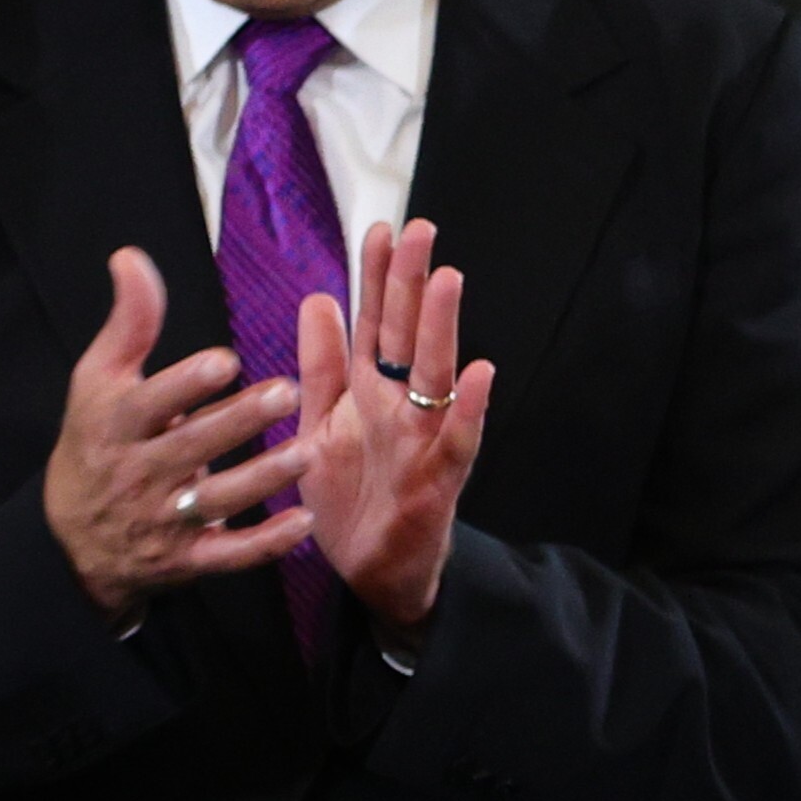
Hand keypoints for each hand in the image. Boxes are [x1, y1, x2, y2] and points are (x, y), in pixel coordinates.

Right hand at [39, 247, 313, 619]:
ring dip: (262, 478)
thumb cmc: (98, 442)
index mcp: (115, 424)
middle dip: (238, 421)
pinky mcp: (188, 559)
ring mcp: (164, 520)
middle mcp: (138, 472)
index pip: (149, 403)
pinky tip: (305, 522)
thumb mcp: (99, 381)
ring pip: (216, 500)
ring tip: (306, 452)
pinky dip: (266, 542)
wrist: (72, 539)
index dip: (185, 384)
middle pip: (190, 447)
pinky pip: (230, 554)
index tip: (226, 359)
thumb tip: (132, 257)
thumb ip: (129, 324)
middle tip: (289, 391)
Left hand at [296, 218, 492, 634]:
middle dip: (412, 283)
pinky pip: (459, 443)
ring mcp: (425, 441)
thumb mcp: (319, 426)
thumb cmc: (352, 500)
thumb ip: (319, 368)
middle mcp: (403, 408)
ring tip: (448, 280)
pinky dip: (471, 411)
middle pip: (408, 335)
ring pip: (436, 376)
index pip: (375, 322)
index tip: (377, 229)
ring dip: (443, 329)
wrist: (374, 571)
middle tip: (418, 231)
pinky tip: (482, 376)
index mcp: (370, 392)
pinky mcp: (439, 483)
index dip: (375, 278)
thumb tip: (319, 300)